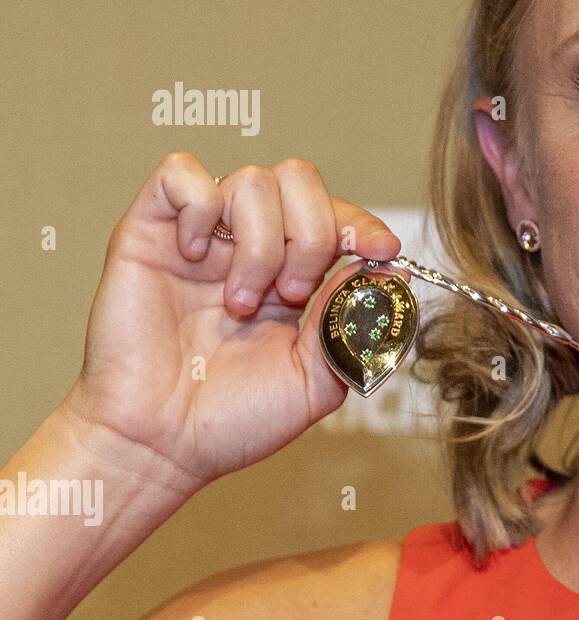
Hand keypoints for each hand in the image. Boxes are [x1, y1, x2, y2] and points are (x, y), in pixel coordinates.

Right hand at [66, 152, 405, 484]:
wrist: (159, 447)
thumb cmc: (230, 420)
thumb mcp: (316, 379)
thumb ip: (350, 320)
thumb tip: (390, 271)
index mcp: (292, 274)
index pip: (336, 215)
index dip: (362, 225)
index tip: (381, 251)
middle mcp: (248, 245)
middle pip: (299, 180)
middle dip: (312, 236)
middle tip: (292, 295)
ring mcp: (201, 235)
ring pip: (252, 180)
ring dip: (259, 245)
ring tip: (240, 302)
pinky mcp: (147, 230)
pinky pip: (180, 172)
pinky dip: (200, 207)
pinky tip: (196, 256)